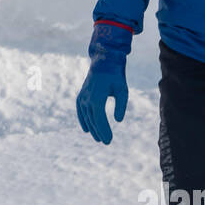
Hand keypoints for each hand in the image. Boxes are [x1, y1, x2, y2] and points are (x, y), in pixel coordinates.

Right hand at [76, 22, 131, 144]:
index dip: (103, 130)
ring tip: (98, 139)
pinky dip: (83, 120)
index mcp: (97, 97)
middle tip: (106, 143)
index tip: (109, 140)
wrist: (104, 62)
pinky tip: (87, 129)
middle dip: (99, 132)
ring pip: (86, 116)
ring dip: (92, 128)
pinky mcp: (82, 95)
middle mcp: (87, 97)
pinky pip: (80, 110)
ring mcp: (82, 96)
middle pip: (92, 119)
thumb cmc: (116, 76)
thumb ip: (121, 106)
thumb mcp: (123, 91)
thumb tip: (118, 120)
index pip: (99, 118)